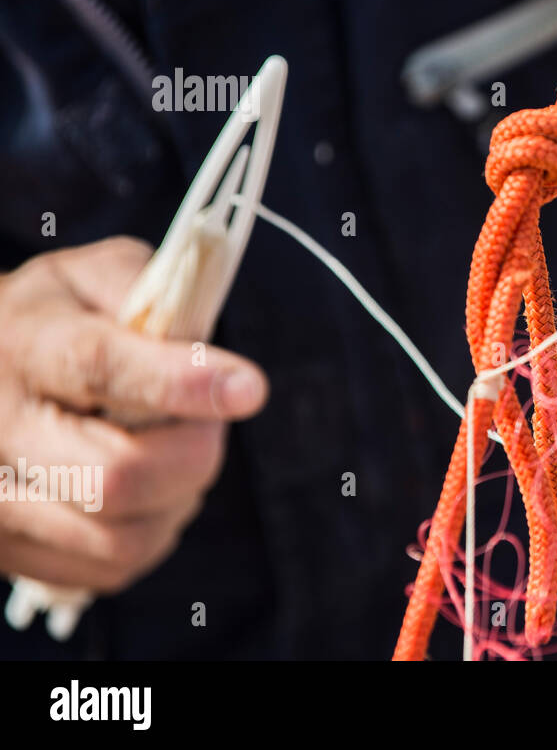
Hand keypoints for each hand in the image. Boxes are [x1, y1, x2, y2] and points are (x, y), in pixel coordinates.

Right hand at [0, 237, 267, 592]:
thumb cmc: (55, 318)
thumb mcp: (92, 276)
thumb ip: (149, 289)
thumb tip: (202, 340)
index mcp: (22, 345)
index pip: (100, 369)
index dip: (183, 383)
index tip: (249, 388)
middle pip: (117, 476)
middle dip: (194, 451)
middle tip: (209, 419)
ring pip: (122, 534)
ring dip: (180, 496)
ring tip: (178, 451)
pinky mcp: (11, 550)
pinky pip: (113, 565)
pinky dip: (155, 531)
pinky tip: (151, 492)